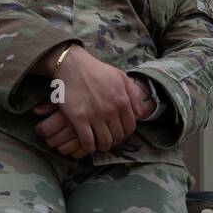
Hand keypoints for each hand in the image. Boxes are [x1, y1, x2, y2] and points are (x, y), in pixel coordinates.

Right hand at [31, 47, 154, 157]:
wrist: (73, 65)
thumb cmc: (97, 70)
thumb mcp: (121, 76)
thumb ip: (133, 94)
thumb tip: (140, 113)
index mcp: (123, 101)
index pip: (130, 127)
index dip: (125, 133)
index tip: (119, 134)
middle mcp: (111, 110)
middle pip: (118, 136)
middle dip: (114, 140)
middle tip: (108, 140)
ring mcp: (95, 115)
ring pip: (104, 141)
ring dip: (103, 146)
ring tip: (99, 145)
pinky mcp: (78, 118)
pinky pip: (87, 141)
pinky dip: (89, 147)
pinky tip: (87, 145)